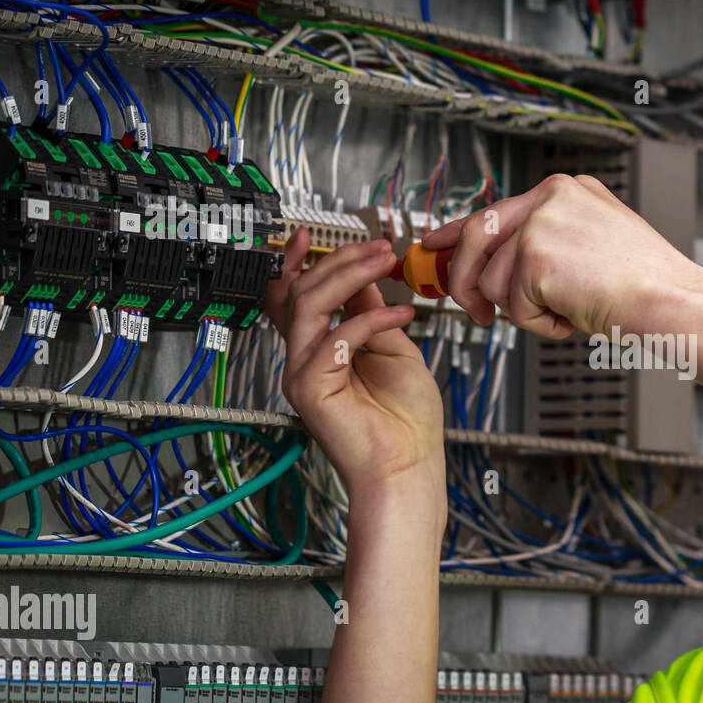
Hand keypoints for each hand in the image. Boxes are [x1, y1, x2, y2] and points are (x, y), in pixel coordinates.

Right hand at [265, 228, 443, 488]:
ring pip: (309, 305)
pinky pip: (336, 338)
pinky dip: (370, 320)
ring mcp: (302, 373)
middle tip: (377, 246)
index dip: (297, 262)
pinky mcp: (310, 388)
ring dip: (349, 275)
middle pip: (301, 292)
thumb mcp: (394, 350)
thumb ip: (373, 315)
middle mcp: (303, 360)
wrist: (408, 467)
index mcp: (320, 350)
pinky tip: (403, 314)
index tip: (312, 236)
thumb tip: (365, 279)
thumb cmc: (406, 422)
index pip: (295, 297)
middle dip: (339, 260)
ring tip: (383, 260)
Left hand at [420, 173, 702, 337]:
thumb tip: (500, 270)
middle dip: (466, 280)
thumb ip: (548, 245)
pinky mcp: (535, 257)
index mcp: (566, 192)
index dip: (458, 231)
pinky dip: (539, 324)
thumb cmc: (646, 286)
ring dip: (525, 311)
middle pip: (477, 236)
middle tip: (475, 311)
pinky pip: (513, 306)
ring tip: (568, 311)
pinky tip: (572, 317)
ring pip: (494, 281)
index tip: (435, 246)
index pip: (495, 208)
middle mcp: (550, 198)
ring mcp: (541, 224)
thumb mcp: (594, 245)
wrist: (669, 302)